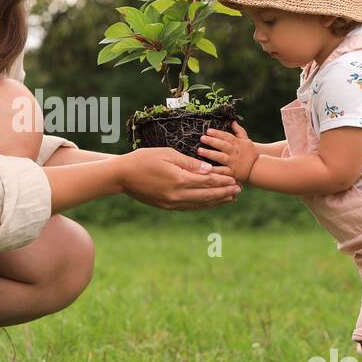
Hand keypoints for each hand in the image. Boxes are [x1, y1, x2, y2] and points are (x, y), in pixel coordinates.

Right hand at [119, 147, 241, 209]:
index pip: (207, 181)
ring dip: (217, 201)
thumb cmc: (143, 159)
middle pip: (207, 195)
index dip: (222, 180)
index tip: (234, 178)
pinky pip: (189, 207)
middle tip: (239, 190)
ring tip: (231, 198)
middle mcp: (177, 195)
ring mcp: (171, 203)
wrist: (122, 176)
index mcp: (178, 180)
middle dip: (224, 193)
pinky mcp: (167, 206)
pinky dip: (203, 205)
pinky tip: (211, 203)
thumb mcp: (167, 154)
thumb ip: (189, 163)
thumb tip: (208, 169)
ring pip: (200, 204)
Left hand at [198, 121, 259, 182]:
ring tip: (200, 151)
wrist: (257, 168)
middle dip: (212, 141)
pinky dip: (215, 170)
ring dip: (210, 154)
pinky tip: (206, 168)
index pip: (227, 136)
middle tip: (202, 138)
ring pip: (220, 157)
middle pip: (222, 145)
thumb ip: (239, 131)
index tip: (208, 130)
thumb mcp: (246, 140)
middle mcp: (234, 152)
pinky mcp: (232, 172)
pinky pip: (222, 171)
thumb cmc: (250, 153)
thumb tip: (233, 121)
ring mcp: (233, 162)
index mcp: (237, 143)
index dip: (217, 133)